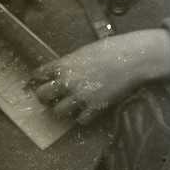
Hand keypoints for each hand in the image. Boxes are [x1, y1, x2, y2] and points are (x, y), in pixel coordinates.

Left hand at [32, 31, 169, 121]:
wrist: (132, 58)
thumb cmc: (109, 49)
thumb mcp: (82, 52)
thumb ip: (69, 63)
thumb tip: (61, 70)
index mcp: (62, 64)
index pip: (38, 74)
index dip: (36, 79)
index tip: (38, 82)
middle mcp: (67, 81)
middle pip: (42, 95)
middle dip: (43, 97)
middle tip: (48, 98)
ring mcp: (80, 95)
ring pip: (58, 111)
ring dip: (61, 110)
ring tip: (66, 108)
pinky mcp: (95, 106)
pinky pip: (80, 120)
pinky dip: (81, 118)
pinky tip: (85, 113)